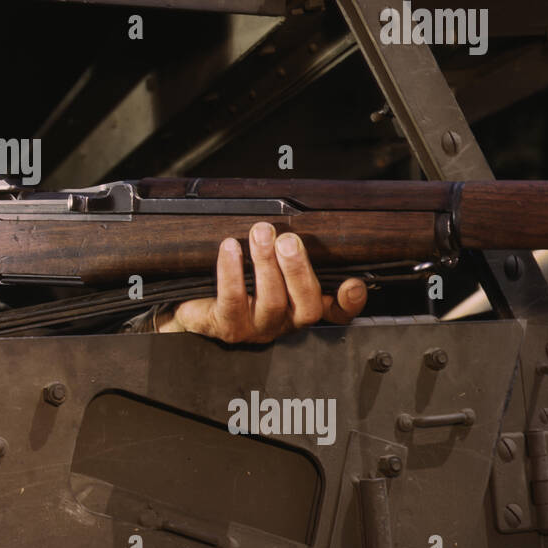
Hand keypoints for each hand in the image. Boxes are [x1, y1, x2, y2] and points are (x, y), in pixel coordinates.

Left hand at [155, 222, 366, 342]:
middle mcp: (284, 321)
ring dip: (266, 263)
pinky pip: (233, 300)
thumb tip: (293, 220)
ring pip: (272, 301)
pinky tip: (230, 248)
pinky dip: (232, 271)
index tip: (352, 282)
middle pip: (306, 304)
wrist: (195, 305)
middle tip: (287, 240)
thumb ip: (286, 251)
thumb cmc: (236, 281)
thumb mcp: (265, 265)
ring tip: (260, 234)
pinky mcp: (228, 326)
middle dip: (298, 268)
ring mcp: (257, 327)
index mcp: (299, 306)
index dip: (348, 302)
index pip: (335, 312)